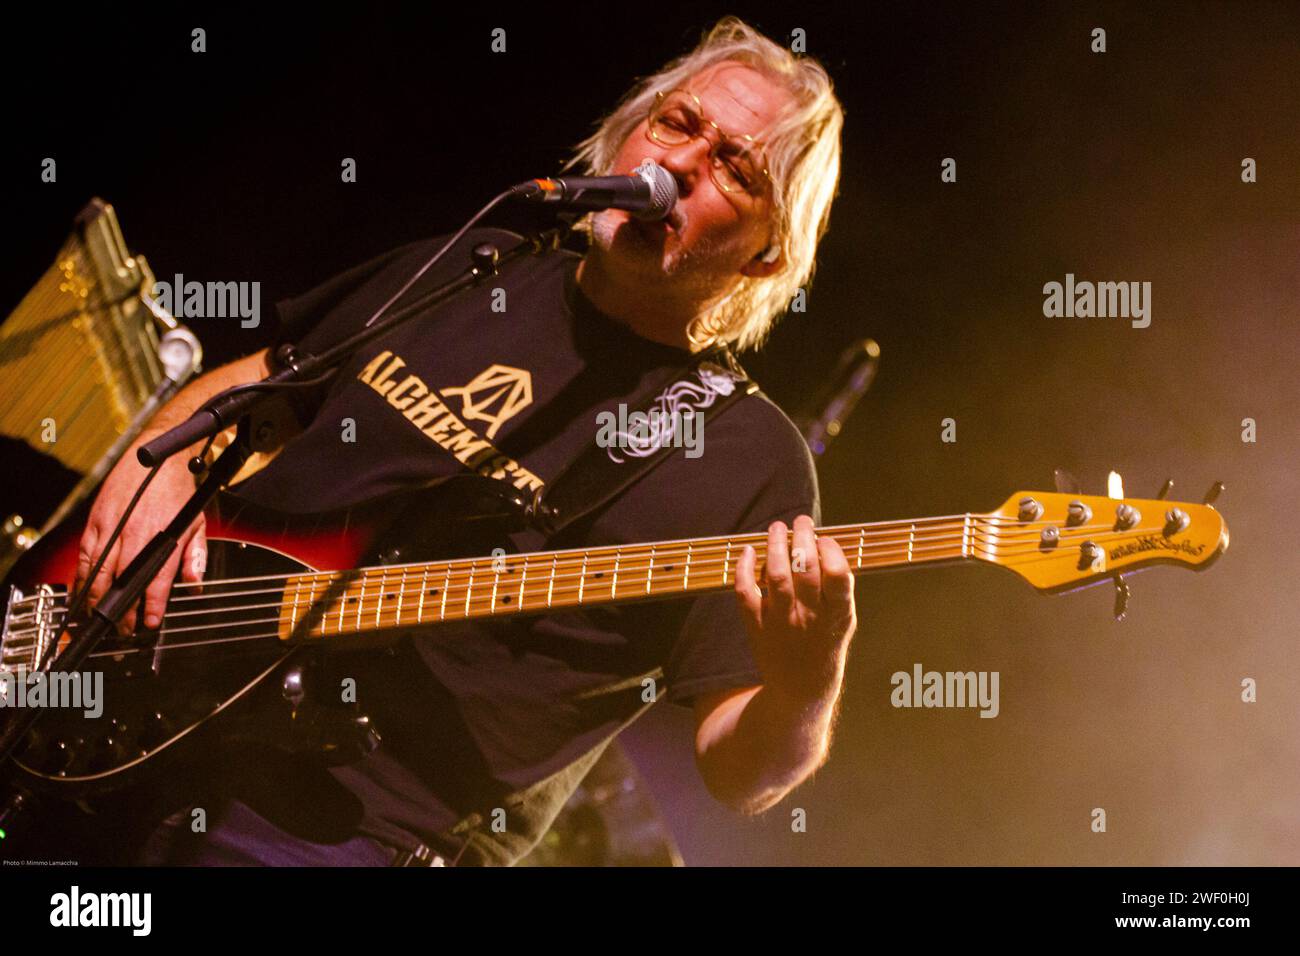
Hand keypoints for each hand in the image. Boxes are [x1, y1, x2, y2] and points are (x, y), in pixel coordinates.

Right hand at [73, 438, 206, 635]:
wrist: (158, 457)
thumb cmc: (178, 491)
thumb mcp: (197, 521)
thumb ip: (194, 554)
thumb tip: (194, 583)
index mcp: (163, 534)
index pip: (156, 577)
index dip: (152, 604)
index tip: (149, 623)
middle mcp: (135, 532)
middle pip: (123, 580)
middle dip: (122, 609)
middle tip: (124, 629)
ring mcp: (111, 526)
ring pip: (97, 571)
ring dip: (97, 598)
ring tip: (100, 617)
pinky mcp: (95, 520)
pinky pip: (84, 555)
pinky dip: (81, 577)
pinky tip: (82, 593)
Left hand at [734, 515, 856, 703]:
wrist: (801, 687)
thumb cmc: (825, 642)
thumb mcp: (845, 619)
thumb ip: (838, 586)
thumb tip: (823, 543)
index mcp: (837, 614)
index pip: (837, 575)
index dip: (830, 550)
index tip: (824, 539)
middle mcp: (810, 617)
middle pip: (805, 569)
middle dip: (803, 537)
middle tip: (801, 521)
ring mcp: (781, 622)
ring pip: (777, 576)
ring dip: (776, 546)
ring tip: (777, 528)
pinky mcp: (757, 626)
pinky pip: (746, 593)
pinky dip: (744, 569)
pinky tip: (749, 551)